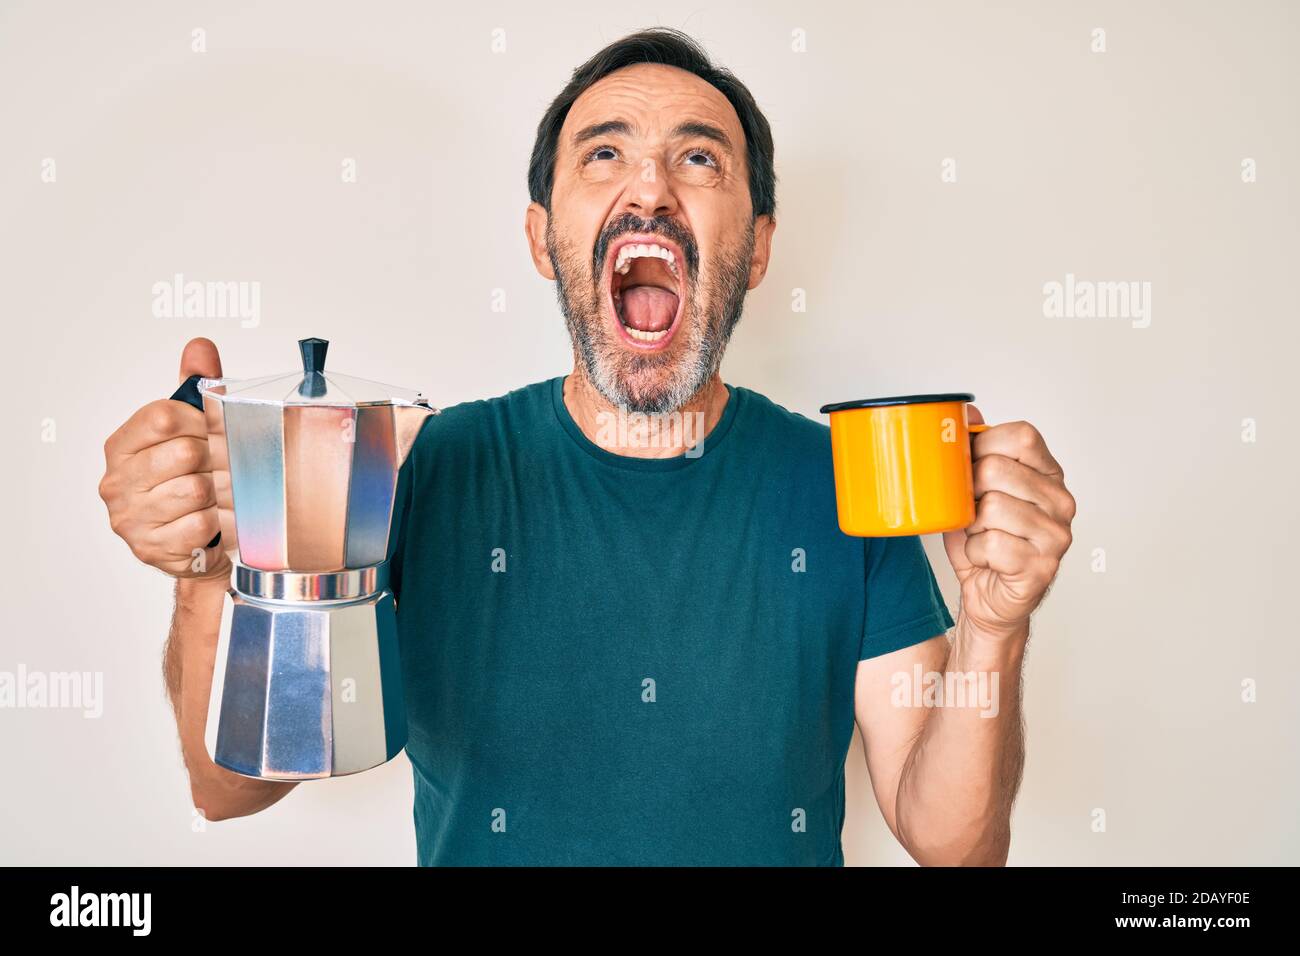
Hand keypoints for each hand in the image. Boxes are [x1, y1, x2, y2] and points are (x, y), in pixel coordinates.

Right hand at [99, 338, 234, 579]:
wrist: (195, 546)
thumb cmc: (191, 481)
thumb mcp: (190, 431)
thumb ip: (195, 388)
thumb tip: (200, 347)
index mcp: (121, 446)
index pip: (163, 416)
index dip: (200, 421)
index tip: (213, 431)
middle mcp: (117, 482)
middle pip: (185, 453)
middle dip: (216, 459)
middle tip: (223, 468)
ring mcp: (131, 518)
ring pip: (197, 491)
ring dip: (220, 493)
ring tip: (220, 495)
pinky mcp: (152, 548)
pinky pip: (202, 524)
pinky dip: (219, 522)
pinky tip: (217, 520)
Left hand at [942, 407, 1075, 639]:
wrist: (989, 596)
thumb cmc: (983, 541)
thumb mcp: (971, 491)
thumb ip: (972, 451)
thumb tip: (966, 411)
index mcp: (1049, 474)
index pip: (1022, 436)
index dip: (983, 446)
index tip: (969, 466)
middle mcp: (1061, 501)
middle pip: (997, 470)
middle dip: (969, 493)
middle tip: (972, 512)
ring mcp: (1057, 534)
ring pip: (992, 508)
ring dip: (971, 527)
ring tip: (981, 537)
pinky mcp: (1044, 566)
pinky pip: (992, 545)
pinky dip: (976, 553)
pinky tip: (987, 559)